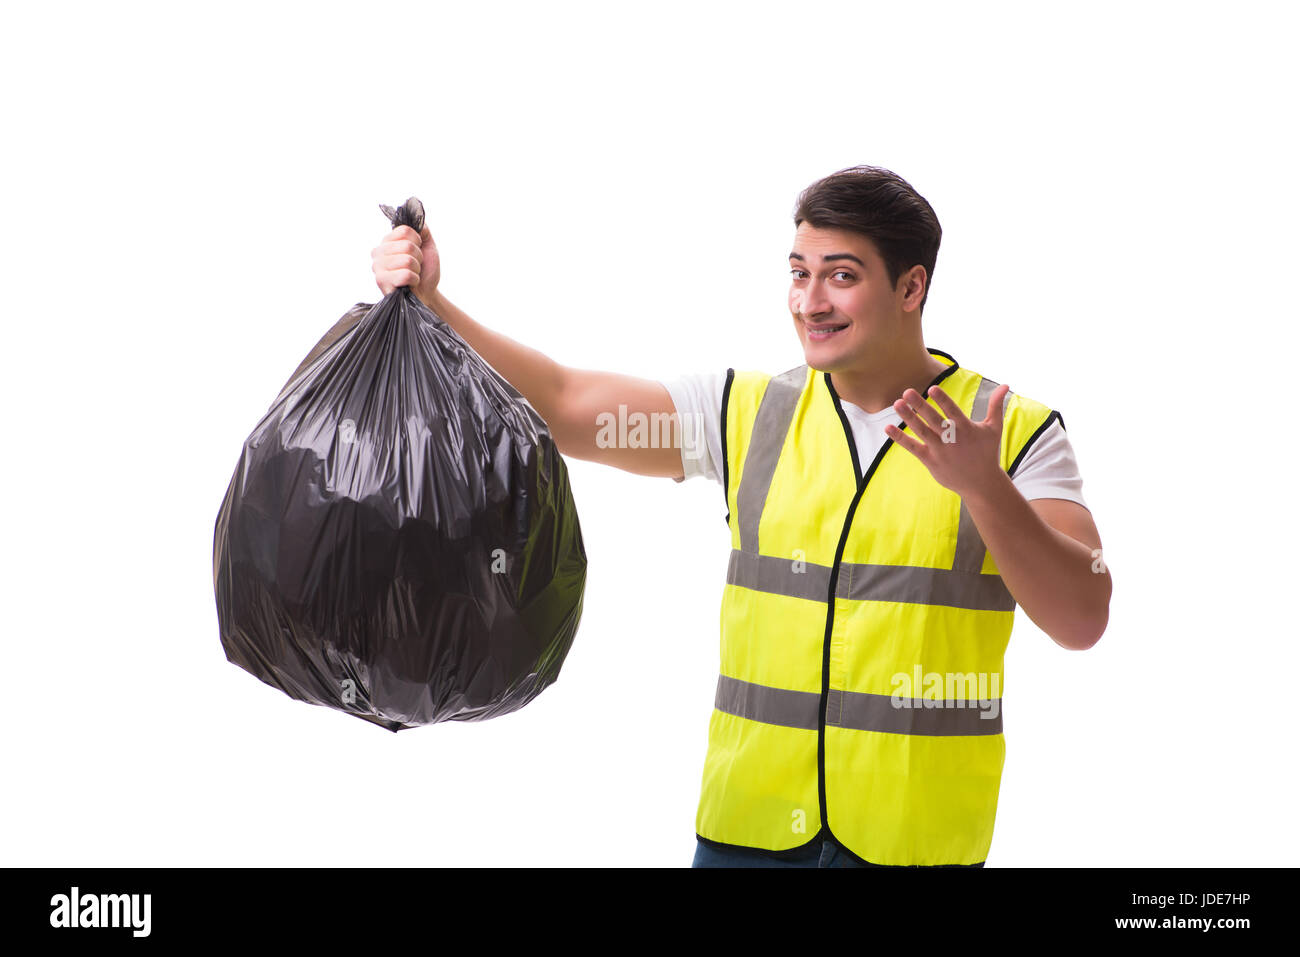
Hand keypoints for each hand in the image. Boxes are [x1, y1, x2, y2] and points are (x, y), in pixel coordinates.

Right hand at [371, 223, 439, 303]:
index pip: (405, 230)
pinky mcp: (382, 282)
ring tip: (412, 275)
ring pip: (407, 260)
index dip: (417, 242)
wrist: (428, 294)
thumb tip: (418, 221)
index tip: (417, 252)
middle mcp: (378, 252)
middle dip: (418, 258)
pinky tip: (410, 284)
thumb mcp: (428, 246)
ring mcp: (378, 268)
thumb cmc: (425, 271)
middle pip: (407, 245)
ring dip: (416, 270)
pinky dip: (415, 280)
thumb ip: (423, 230)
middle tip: (415, 267)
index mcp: (387, 241)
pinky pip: (405, 275)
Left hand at [884, 383, 1009, 496]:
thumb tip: (1006, 384)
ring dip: (908, 418)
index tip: (932, 388)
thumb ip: (996, 405)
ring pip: (921, 432)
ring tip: (897, 403)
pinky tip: (888, 427)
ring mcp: (940, 451)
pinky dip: (900, 438)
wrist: (981, 483)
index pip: (952, 412)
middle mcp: (952, 440)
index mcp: (966, 429)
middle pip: (933, 420)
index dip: (942, 400)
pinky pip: (913, 448)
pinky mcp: (930, 461)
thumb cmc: (987, 452)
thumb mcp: (994, 428)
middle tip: (906, 392)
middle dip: (920, 406)